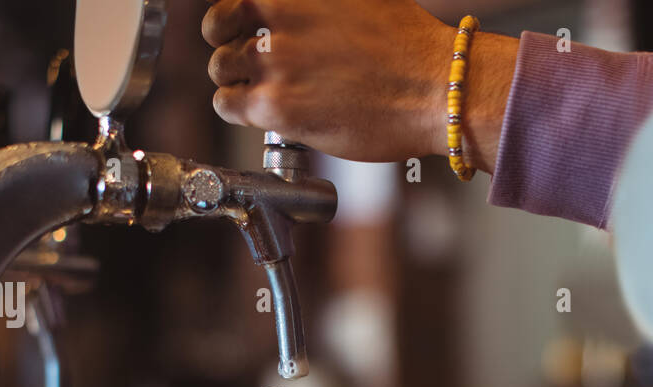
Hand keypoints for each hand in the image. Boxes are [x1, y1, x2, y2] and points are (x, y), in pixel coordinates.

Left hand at [202, 0, 516, 171]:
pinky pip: (228, 104)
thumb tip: (298, 9)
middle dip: (231, 46)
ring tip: (264, 90)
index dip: (233, 14)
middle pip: (219, 29)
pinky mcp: (276, 105)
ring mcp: (273, 61)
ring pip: (220, 70)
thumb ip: (316, 3)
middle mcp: (276, 17)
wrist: (433, 87)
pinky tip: (264, 110)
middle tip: (251, 61)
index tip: (239, 27)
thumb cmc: (407, 43)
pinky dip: (239, 107)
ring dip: (235, 80)